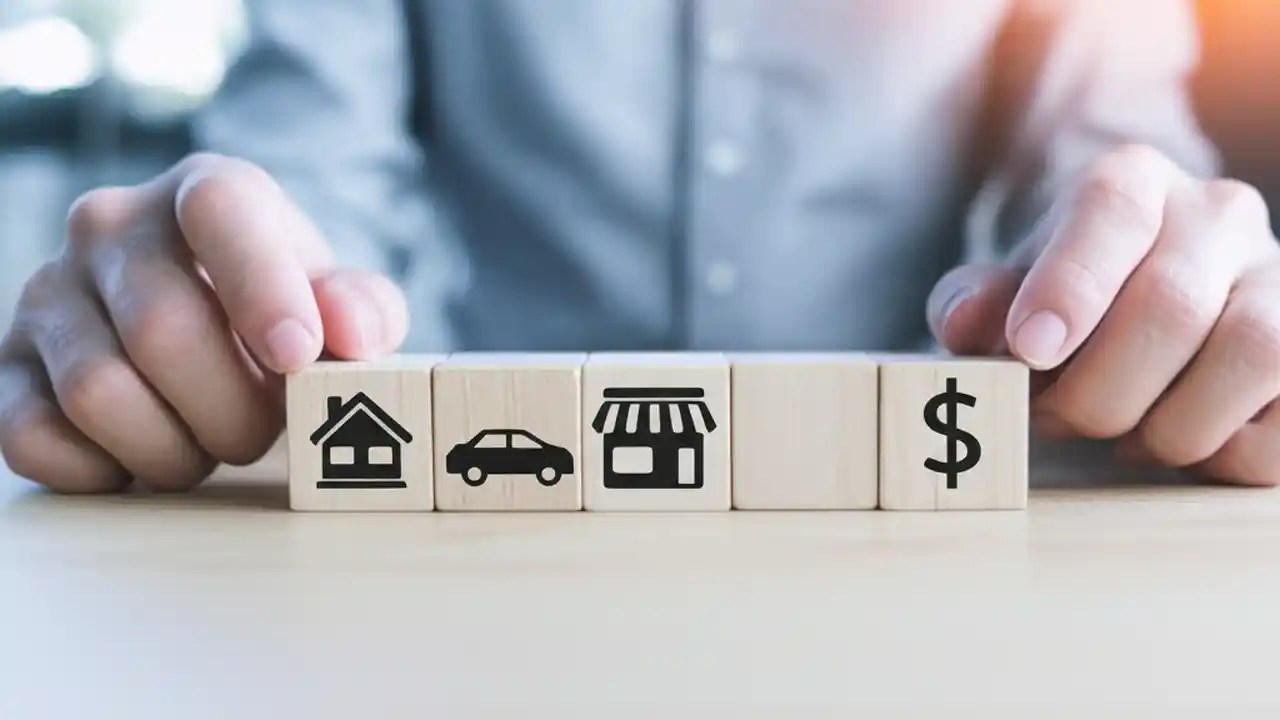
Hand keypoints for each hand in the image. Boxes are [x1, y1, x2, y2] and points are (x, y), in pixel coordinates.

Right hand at [0, 154, 407, 491]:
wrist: (213, 332)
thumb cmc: (284, 316)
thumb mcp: (341, 304)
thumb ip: (363, 310)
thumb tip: (352, 332)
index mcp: (205, 192)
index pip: (221, 209)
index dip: (263, 287)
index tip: (297, 356)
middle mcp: (111, 226)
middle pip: (162, 328)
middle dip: (232, 407)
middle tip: (263, 431)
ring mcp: (48, 294)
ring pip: (96, 393)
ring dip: (173, 449)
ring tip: (209, 445)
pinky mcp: (7, 365)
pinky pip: (34, 440)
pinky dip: (104, 472)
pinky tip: (146, 454)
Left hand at [929, 144, 1279, 485]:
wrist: (1135, 288)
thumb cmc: (1061, 296)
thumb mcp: (1002, 289)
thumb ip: (974, 304)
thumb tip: (969, 326)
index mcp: (1132, 181)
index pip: (1112, 212)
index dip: (1070, 287)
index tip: (1030, 351)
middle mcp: (1219, 214)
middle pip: (1172, 306)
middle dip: (1098, 389)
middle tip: (1053, 417)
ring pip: (1253, 353)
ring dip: (1170, 425)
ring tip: (1123, 436)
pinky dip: (1230, 452)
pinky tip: (1185, 444)